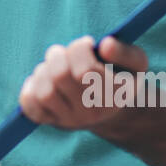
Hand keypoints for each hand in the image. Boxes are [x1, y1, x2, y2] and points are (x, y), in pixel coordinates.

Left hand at [19, 35, 149, 129]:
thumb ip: (126, 51)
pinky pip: (30, 105)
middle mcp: (92, 113)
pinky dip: (30, 88)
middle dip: (58, 55)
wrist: (111, 110)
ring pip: (44, 92)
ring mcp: (69, 120)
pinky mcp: (51, 121)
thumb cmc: (120, 77)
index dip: (79, 49)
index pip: (85, 71)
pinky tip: (42, 80)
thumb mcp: (136, 63)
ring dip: (43, 70)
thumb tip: (105, 46)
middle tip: (64, 52)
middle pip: (60, 76)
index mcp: (114, 96)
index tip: (86, 44)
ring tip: (53, 66)